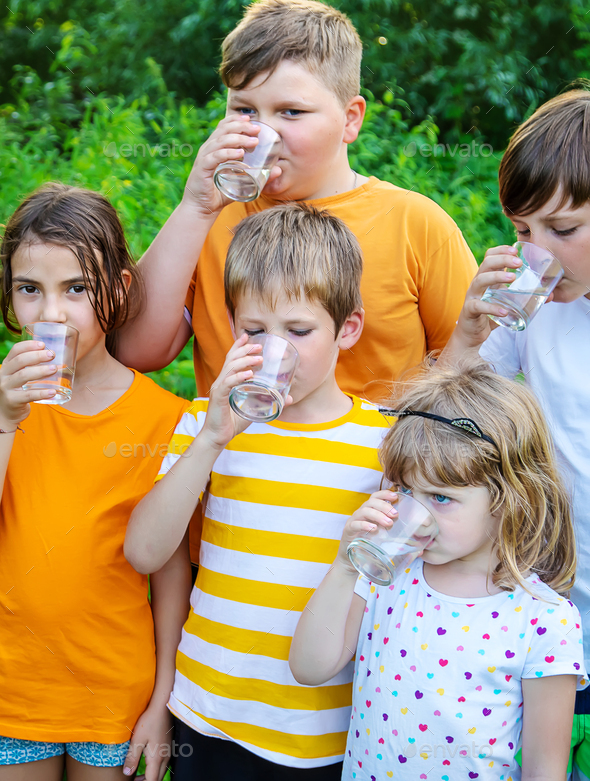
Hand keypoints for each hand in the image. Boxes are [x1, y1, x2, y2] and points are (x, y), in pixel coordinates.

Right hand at [0, 340, 57, 425]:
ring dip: (41, 371)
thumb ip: (29, 367)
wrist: (6, 413)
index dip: (29, 345)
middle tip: (52, 355)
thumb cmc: (17, 391)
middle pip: (20, 361)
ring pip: (23, 376)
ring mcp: (6, 388)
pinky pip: (28, 395)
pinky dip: (42, 393)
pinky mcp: (12, 400)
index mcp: (6, 366)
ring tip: (55, 369)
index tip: (43, 344)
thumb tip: (53, 355)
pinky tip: (53, 391)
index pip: (15, 351)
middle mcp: (3, 375)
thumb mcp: (18, 376)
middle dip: (37, 356)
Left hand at [123, 704, 171, 780]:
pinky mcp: (168, 745)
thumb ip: (132, 758)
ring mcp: (168, 751)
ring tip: (139, 776)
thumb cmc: (149, 721)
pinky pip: (163, 763)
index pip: (152, 780)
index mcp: (157, 758)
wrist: (162, 707)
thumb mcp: (137, 740)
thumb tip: (127, 773)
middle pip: (158, 778)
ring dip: (151, 776)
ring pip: (161, 771)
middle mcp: (165, 757)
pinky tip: (148, 763)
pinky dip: (155, 768)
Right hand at [182, 115, 281, 216]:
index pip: (223, 126)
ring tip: (253, 141)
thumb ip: (259, 175)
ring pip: (220, 141)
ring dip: (238, 139)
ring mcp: (204, 157)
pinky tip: (240, 153)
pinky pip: (215, 156)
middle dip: (241, 126)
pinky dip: (228, 153)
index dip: (236, 120)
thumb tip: (278, 170)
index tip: (251, 119)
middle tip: (257, 129)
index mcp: (215, 147)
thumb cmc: (220, 193)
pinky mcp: (202, 168)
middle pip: (223, 130)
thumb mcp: (242, 182)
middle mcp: (208, 149)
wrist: (202, 208)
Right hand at [200, 334, 281, 450]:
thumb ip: (269, 401)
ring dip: (245, 361)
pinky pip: (228, 383)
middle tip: (259, 346)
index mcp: (227, 381)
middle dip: (245, 349)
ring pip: (230, 368)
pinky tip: (249, 374)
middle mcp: (221, 381)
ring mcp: (219, 388)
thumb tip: (289, 398)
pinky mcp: (219, 397)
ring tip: (259, 359)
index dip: (238, 346)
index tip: (248, 336)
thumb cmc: (233, 422)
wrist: (218, 437)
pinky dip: (239, 376)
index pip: (231, 359)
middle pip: (231, 359)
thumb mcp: (254, 409)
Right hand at [336, 490, 399, 572]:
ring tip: (388, 523)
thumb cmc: (370, 549)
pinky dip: (364, 524)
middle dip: (384, 506)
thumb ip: (400, 543)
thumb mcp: (385, 542)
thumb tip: (421, 549)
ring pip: (364, 511)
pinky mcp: (347, 532)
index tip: (396, 496)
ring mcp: (353, 522)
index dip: (385, 494)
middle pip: (371, 502)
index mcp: (369, 512)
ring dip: (377, 515)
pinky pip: (355, 524)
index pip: (375, 497)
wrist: (351, 563)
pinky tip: (373, 528)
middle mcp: (360, 514)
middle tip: (395, 515)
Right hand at [455, 245, 521, 347]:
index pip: (490, 256)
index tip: (516, 250)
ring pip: (480, 280)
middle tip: (519, 263)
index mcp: (486, 278)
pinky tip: (505, 311)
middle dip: (503, 259)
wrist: (472, 335)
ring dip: (497, 276)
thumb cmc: (489, 315)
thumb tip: (551, 296)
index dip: (501, 250)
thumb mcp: (507, 302)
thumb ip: (525, 298)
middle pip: (486, 263)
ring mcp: (472, 296)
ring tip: (513, 278)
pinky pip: (479, 306)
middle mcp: (477, 284)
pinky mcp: (469, 310)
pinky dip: (492, 308)